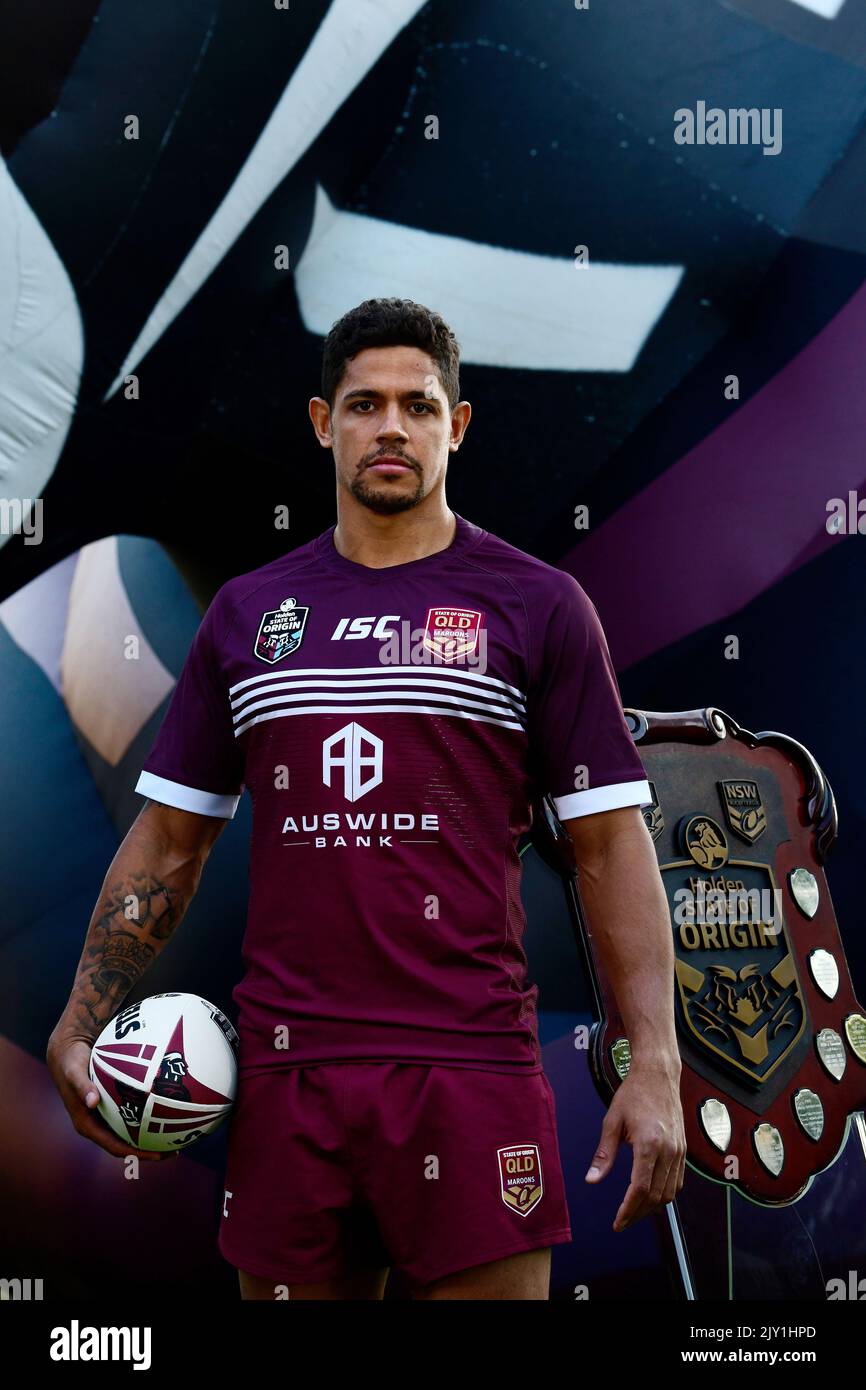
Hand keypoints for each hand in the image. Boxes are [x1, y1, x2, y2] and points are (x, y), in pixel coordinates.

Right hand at [45, 1030, 176, 1162]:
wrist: (67, 1052)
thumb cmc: (70, 1063)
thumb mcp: (73, 1073)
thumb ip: (82, 1087)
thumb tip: (92, 1102)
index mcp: (87, 1125)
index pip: (115, 1147)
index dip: (137, 1153)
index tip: (158, 1154)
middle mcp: (98, 1124)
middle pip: (127, 1144)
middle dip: (150, 1150)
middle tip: (175, 1149)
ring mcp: (105, 1115)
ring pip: (131, 1131)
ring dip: (151, 1135)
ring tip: (177, 1134)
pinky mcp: (112, 1104)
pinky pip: (132, 1113)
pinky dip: (148, 1114)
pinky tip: (167, 1106)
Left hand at [584, 1063, 685, 1230]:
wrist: (658, 1074)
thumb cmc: (633, 1094)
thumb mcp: (612, 1122)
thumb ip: (604, 1154)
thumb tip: (591, 1180)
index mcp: (649, 1144)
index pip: (641, 1188)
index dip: (629, 1209)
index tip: (617, 1222)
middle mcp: (669, 1150)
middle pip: (657, 1196)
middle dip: (638, 1213)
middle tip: (622, 1221)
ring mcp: (679, 1150)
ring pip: (670, 1192)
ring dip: (653, 1207)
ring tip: (634, 1212)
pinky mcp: (684, 1148)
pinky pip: (678, 1181)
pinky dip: (666, 1194)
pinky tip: (651, 1196)